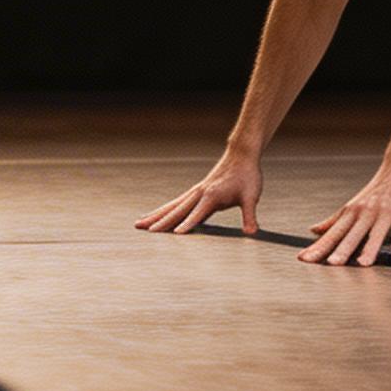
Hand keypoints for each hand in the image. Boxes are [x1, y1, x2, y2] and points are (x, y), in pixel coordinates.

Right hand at [135, 151, 261, 233]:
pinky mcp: (197, 192)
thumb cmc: (247, 176)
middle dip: (160, 221)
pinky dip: (165, 211)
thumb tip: (252, 233)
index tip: (175, 235)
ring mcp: (196, 192)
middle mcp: (199, 193)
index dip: (187, 225)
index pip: (197, 214)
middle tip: (142, 229)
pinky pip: (177, 204)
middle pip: (176, 210)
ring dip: (155, 215)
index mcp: (211, 196)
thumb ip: (250, 216)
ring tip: (139, 223)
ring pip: (172, 206)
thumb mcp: (251, 197)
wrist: (241, 155)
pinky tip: (158, 217)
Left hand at [299, 160, 390, 264]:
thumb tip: (313, 229)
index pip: (332, 233)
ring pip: (375, 234)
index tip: (303, 258)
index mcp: (352, 212)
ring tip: (362, 265)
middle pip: (351, 235)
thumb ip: (334, 220)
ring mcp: (384, 213)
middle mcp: (365, 213)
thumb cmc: (379, 187)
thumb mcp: (354, 204)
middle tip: (330, 265)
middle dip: (340, 250)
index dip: (317, 246)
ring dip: (369, 250)